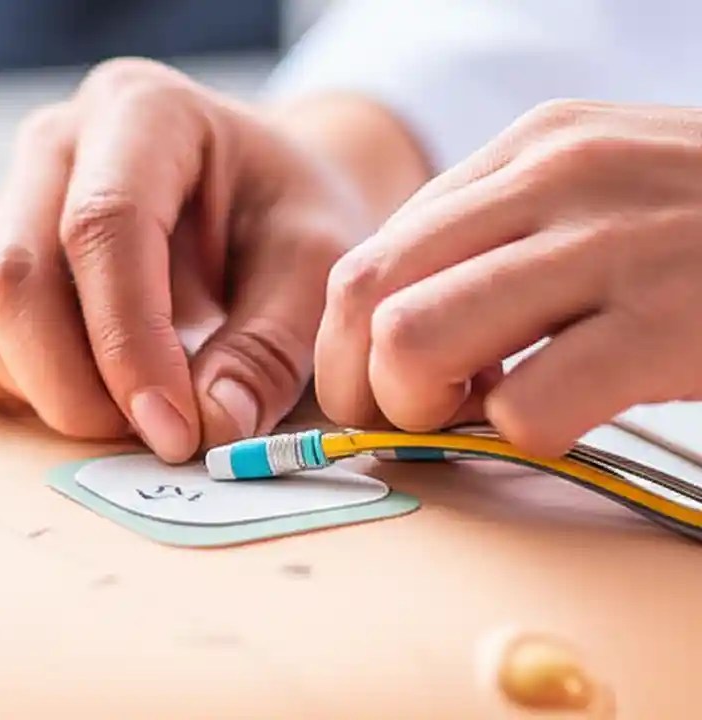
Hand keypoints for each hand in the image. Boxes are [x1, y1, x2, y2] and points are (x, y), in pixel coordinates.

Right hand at [0, 58, 370, 461]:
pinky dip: (6, 385)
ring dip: (40, 389)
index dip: (128, 343)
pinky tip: (81, 392)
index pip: (103, 226)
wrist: (253, 193)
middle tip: (151, 437)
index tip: (173, 430)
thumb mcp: (314, 266)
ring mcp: (6, 196)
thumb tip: (209, 428)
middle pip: (12, 272)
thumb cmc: (283, 217)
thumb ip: (269, 347)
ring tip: (128, 413)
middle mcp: (56, 142)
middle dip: (72, 385)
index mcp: (142, 113)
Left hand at [317, 100, 701, 454]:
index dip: (351, 342)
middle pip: (366, 292)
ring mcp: (613, 248)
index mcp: (532, 149)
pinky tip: (558, 423)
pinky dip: (518, 437)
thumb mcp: (605, 187)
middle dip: (356, 381)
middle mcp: (556, 182)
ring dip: (419, 408)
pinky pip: (525, 407)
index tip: (373, 386)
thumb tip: (397, 321)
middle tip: (399, 420)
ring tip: (470, 420)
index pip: (372, 253)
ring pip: (414, 339)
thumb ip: (505, 234)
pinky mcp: (669, 324)